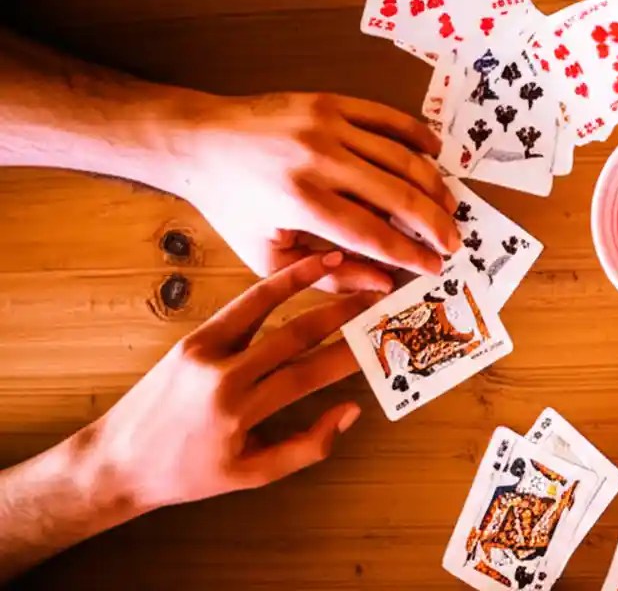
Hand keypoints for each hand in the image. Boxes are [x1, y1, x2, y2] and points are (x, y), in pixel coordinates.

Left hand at [84, 253, 370, 512]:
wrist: (117, 460)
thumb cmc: (189, 475)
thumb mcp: (252, 476)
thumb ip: (307, 447)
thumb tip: (351, 410)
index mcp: (237, 410)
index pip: (308, 375)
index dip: (349, 356)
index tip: (380, 341)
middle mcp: (221, 373)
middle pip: (294, 334)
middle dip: (340, 314)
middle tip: (376, 299)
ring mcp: (203, 349)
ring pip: (263, 304)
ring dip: (304, 279)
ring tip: (338, 260)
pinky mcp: (192, 337)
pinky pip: (240, 306)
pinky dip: (272, 286)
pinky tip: (297, 272)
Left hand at [181, 92, 459, 292]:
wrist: (200, 140)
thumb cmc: (233, 203)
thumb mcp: (268, 255)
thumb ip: (327, 274)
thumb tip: (383, 284)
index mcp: (300, 201)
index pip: (373, 233)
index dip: (410, 254)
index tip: (434, 268)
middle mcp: (318, 159)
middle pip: (397, 194)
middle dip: (433, 223)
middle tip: (453, 243)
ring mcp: (327, 124)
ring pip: (401, 156)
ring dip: (433, 184)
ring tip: (449, 207)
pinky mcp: (331, 101)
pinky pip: (387, 117)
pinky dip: (417, 135)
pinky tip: (436, 154)